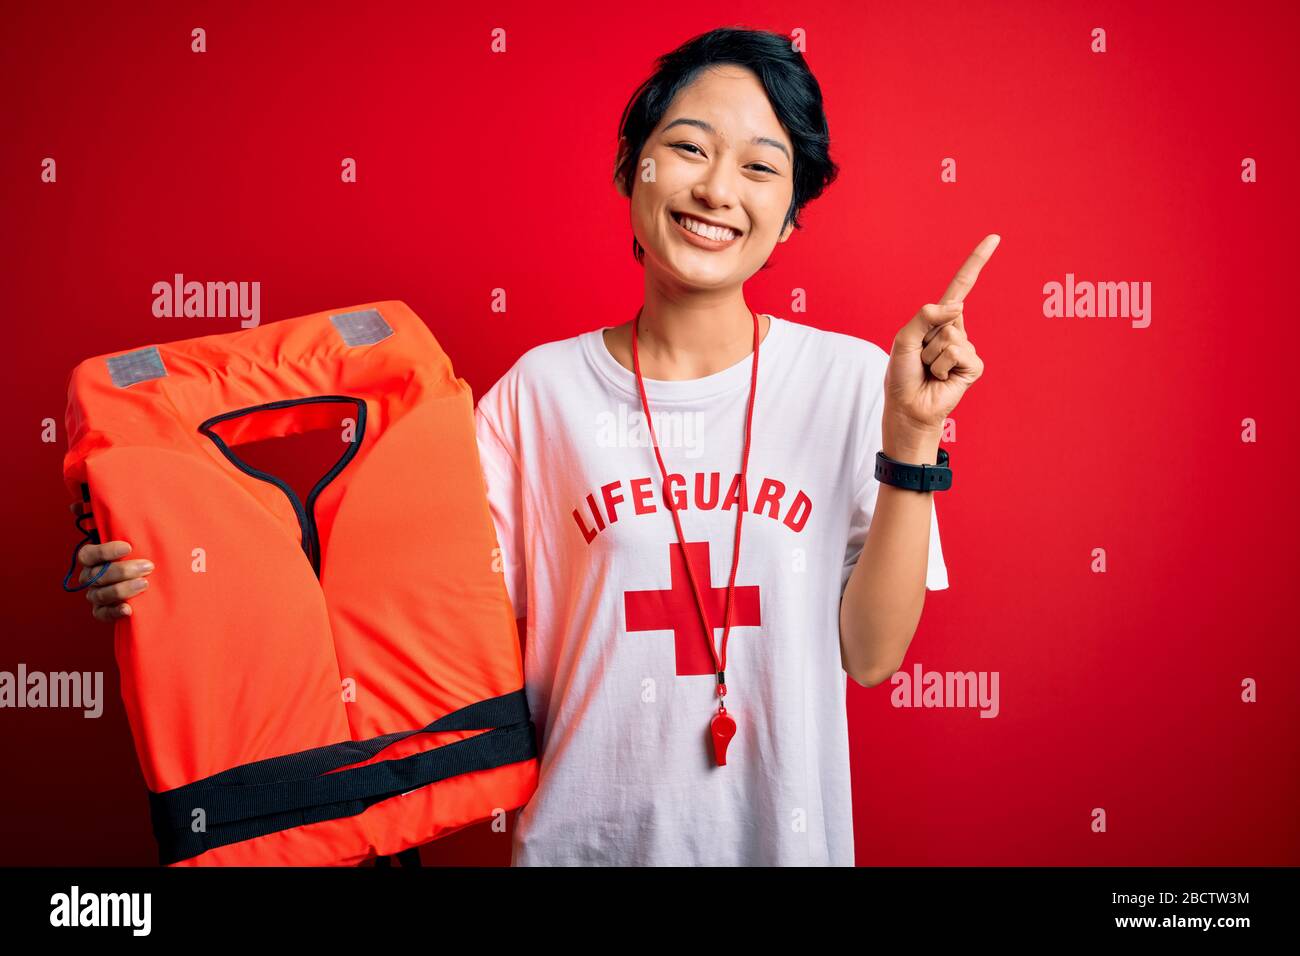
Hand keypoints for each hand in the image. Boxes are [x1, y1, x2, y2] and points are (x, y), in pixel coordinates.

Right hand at [68, 500, 153, 622]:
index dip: (106, 551)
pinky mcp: (102, 611)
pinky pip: (102, 615)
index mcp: (92, 557)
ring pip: (101, 594)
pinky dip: (114, 612)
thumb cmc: (137, 552)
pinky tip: (129, 609)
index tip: (128, 547)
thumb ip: (110, 520)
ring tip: (145, 584)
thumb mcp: (129, 535)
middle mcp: (90, 576)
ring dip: (123, 590)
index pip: (89, 554)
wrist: (150, 578)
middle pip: (98, 575)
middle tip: (148, 566)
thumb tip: (77, 505)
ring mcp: (95, 594)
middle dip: (123, 571)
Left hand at [884, 234, 997, 448]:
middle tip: (920, 359)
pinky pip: (956, 352)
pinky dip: (941, 366)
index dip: (977, 262)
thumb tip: (957, 305)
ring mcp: (967, 348)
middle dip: (924, 338)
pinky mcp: (974, 365)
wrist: (908, 407)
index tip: (994, 238)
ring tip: (928, 370)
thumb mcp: (905, 338)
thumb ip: (925, 315)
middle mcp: (956, 330)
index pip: (962, 285)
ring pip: (949, 336)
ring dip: (930, 355)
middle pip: (946, 315)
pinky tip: (941, 378)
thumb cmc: (903, 374)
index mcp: (940, 319)